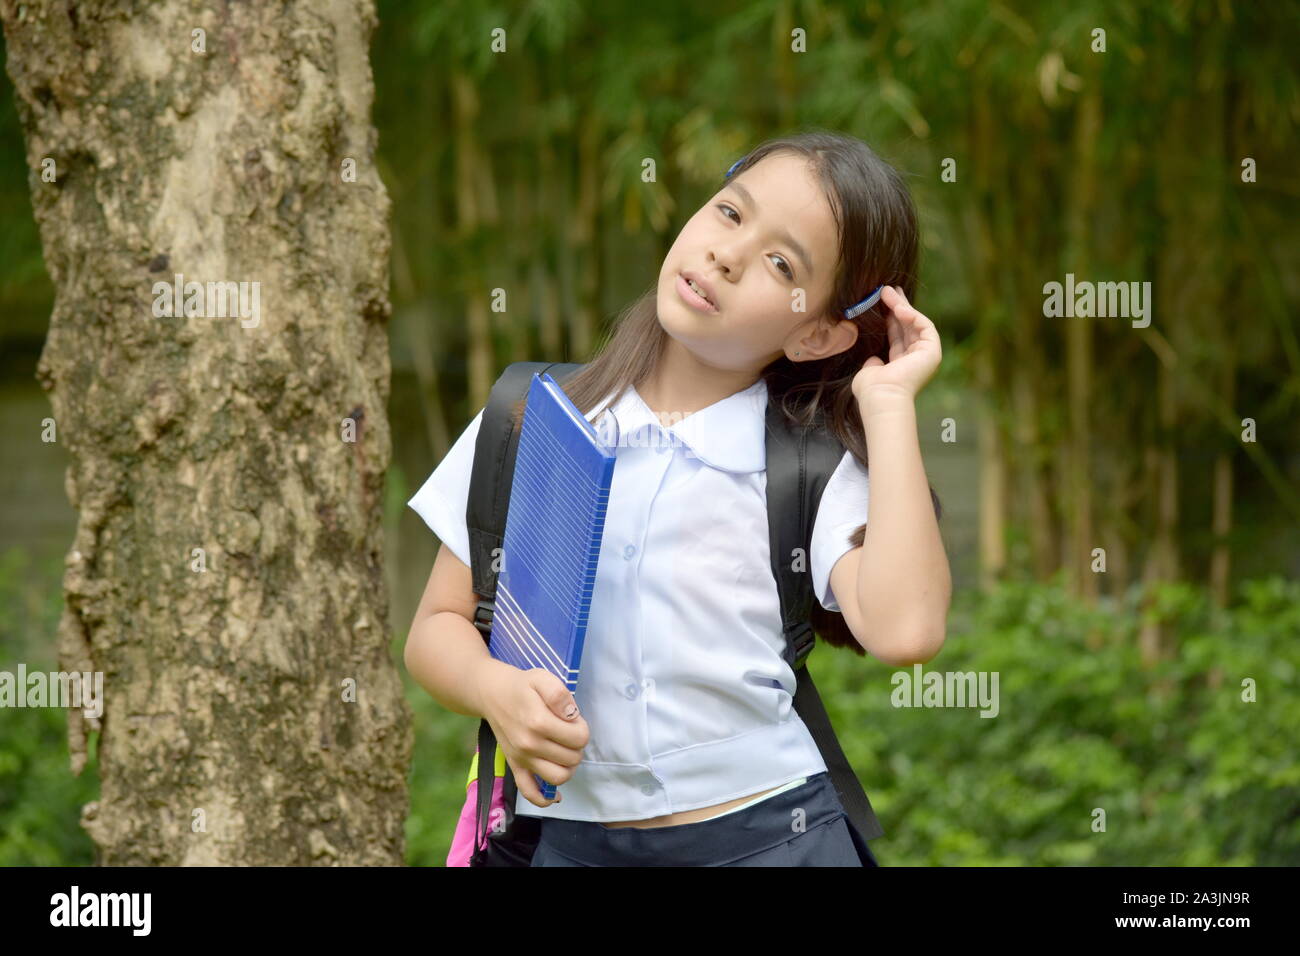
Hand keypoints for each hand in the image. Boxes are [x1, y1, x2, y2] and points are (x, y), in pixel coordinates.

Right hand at [477, 662, 589, 807]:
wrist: (491, 693)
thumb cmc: (521, 685)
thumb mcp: (542, 678)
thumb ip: (560, 695)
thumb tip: (572, 716)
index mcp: (538, 722)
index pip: (579, 738)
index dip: (582, 728)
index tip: (573, 719)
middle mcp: (529, 745)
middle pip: (572, 758)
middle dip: (577, 745)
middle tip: (568, 732)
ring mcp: (521, 758)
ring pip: (558, 778)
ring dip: (568, 767)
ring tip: (564, 751)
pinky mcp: (514, 766)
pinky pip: (530, 792)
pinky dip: (545, 798)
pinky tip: (555, 794)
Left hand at [851, 286, 941, 403]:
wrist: (882, 397)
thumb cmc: (872, 390)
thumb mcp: (869, 372)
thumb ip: (873, 364)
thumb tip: (874, 359)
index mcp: (902, 365)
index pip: (897, 336)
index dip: (890, 318)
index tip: (880, 302)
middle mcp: (916, 360)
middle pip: (908, 326)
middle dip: (897, 306)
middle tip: (887, 289)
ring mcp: (926, 355)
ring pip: (915, 323)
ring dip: (902, 305)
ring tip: (887, 290)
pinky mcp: (933, 351)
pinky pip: (924, 325)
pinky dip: (912, 314)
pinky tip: (898, 306)